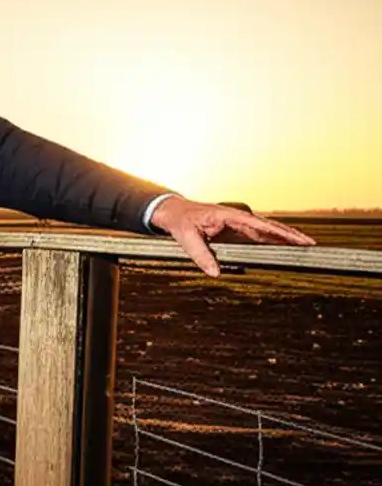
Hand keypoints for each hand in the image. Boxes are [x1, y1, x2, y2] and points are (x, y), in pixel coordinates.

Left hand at [150, 196, 315, 276]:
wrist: (174, 212)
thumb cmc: (180, 221)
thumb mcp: (187, 238)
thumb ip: (201, 255)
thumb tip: (215, 273)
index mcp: (231, 215)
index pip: (262, 224)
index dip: (282, 232)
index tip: (298, 239)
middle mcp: (239, 217)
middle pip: (271, 226)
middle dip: (292, 235)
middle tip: (311, 245)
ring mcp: (239, 223)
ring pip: (267, 231)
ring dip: (285, 238)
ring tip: (304, 247)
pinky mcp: (236, 229)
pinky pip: (258, 235)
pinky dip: (272, 241)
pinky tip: (282, 249)